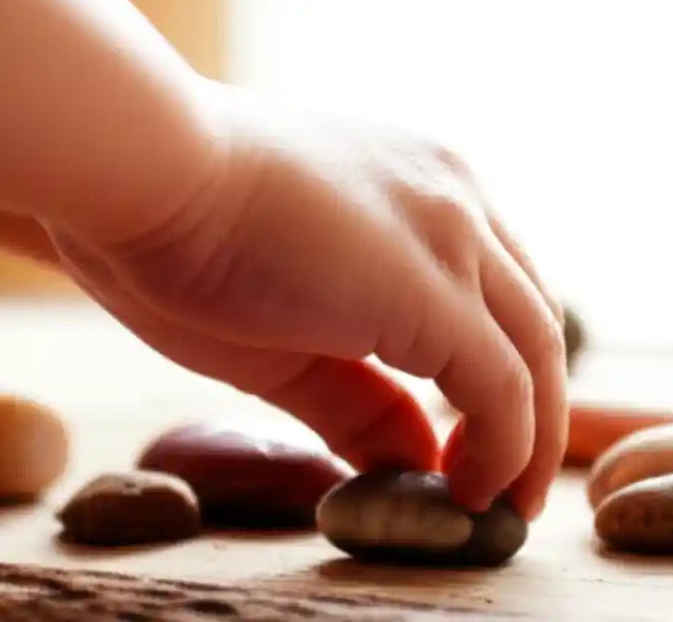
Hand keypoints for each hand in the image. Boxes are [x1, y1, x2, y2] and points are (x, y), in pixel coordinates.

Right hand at [46, 85, 568, 518]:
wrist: (134, 168)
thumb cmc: (180, 235)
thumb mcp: (287, 337)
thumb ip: (361, 400)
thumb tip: (416, 464)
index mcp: (426, 189)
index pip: (499, 287)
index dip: (503, 370)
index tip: (479, 440)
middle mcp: (459, 199)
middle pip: (533, 320)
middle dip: (534, 411)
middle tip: (509, 488)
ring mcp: (454, 234)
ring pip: (537, 350)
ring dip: (531, 438)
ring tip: (500, 504)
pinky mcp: (433, 288)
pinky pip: (503, 384)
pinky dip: (506, 446)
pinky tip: (475, 492)